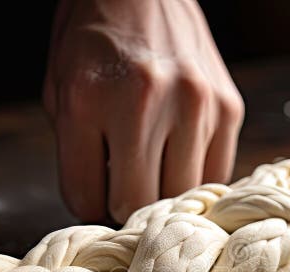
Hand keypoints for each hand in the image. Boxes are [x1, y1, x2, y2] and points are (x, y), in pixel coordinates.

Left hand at [44, 0, 244, 222]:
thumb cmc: (94, 42)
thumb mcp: (60, 93)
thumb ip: (76, 155)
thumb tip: (103, 211)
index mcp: (88, 100)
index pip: (87, 200)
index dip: (88, 205)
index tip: (95, 193)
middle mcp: (144, 102)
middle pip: (136, 204)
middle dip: (125, 204)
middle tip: (123, 184)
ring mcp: (194, 104)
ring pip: (179, 195)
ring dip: (162, 190)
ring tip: (152, 166)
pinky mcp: (228, 107)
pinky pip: (214, 175)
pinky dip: (193, 175)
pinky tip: (179, 154)